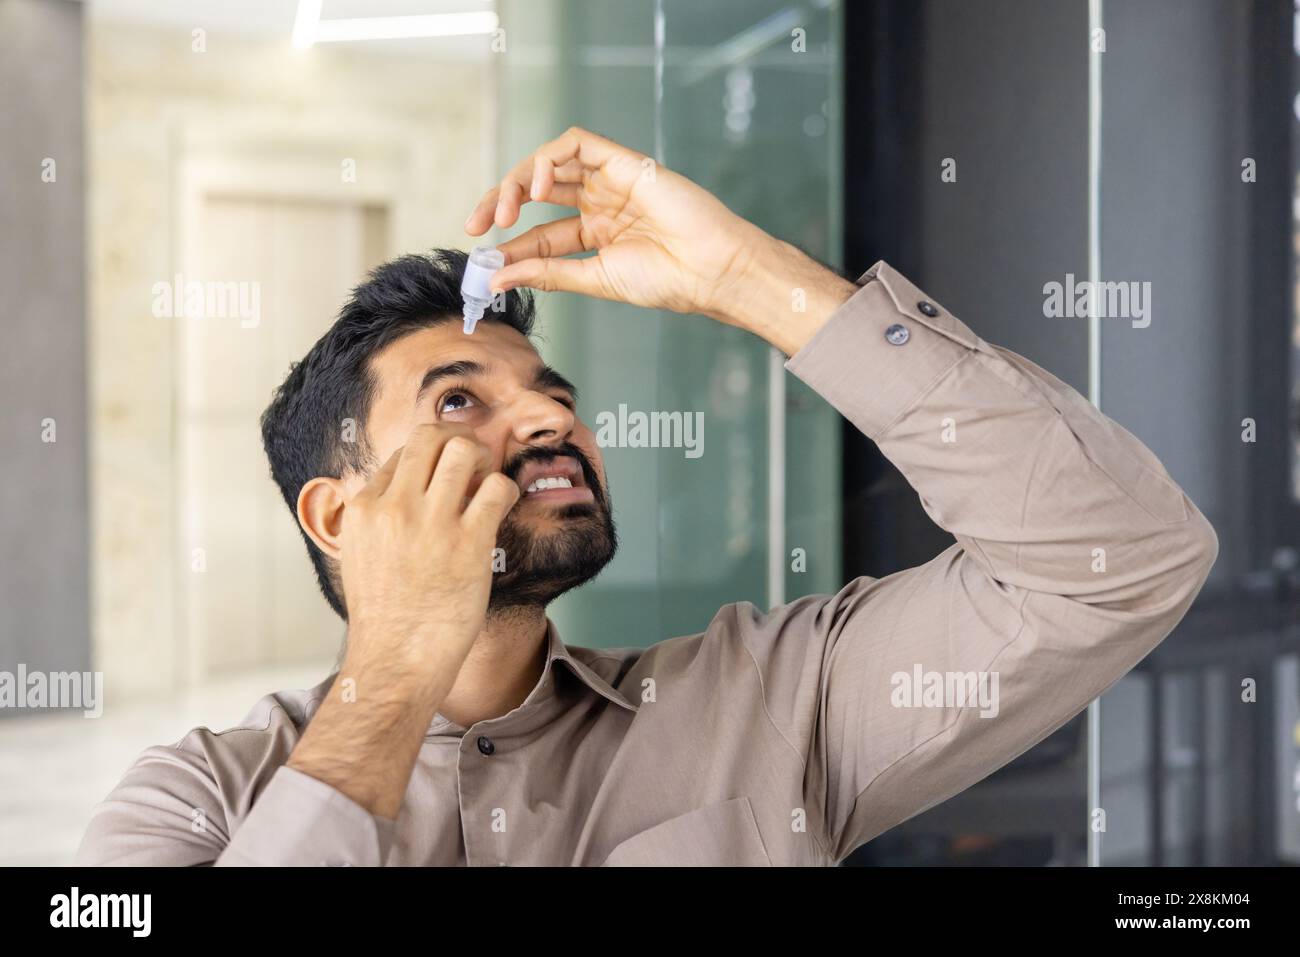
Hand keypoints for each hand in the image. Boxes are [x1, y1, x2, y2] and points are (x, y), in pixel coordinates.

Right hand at [339, 422, 519, 670]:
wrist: (397, 661)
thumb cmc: (383, 616)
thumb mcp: (357, 555)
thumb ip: (370, 519)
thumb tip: (385, 486)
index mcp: (364, 509)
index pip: (401, 455)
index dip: (427, 461)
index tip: (441, 481)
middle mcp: (395, 508)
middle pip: (430, 436)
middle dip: (457, 440)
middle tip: (471, 464)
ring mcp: (433, 524)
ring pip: (464, 451)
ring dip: (483, 460)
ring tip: (485, 483)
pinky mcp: (470, 543)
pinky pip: (497, 488)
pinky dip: (505, 490)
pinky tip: (501, 507)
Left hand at [465, 127, 855, 352]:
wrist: (710, 270)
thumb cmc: (667, 280)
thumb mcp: (595, 278)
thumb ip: (547, 273)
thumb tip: (497, 279)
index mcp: (596, 234)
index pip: (539, 233)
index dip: (510, 245)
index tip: (484, 262)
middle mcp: (600, 202)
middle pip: (536, 191)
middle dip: (500, 203)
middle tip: (478, 226)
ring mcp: (610, 180)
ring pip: (548, 163)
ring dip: (516, 182)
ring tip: (502, 211)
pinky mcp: (622, 160)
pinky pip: (574, 143)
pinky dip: (547, 159)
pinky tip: (534, 188)